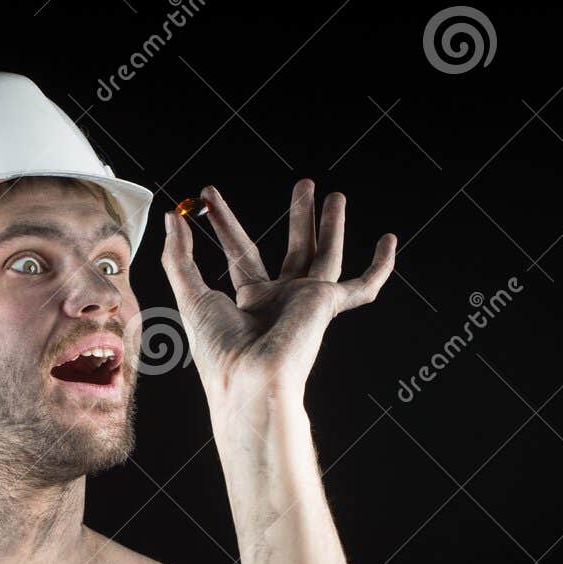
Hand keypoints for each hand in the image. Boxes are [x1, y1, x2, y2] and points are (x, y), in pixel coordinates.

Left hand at [160, 179, 395, 396]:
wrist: (248, 378)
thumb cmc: (218, 350)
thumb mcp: (191, 295)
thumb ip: (179, 256)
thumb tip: (173, 217)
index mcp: (251, 302)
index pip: (241, 252)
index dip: (226, 222)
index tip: (208, 195)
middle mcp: (283, 301)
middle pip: (295, 249)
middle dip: (300, 217)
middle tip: (304, 185)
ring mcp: (308, 302)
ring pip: (326, 255)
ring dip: (332, 226)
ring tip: (335, 196)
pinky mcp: (327, 305)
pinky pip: (364, 286)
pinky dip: (380, 266)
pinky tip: (390, 241)